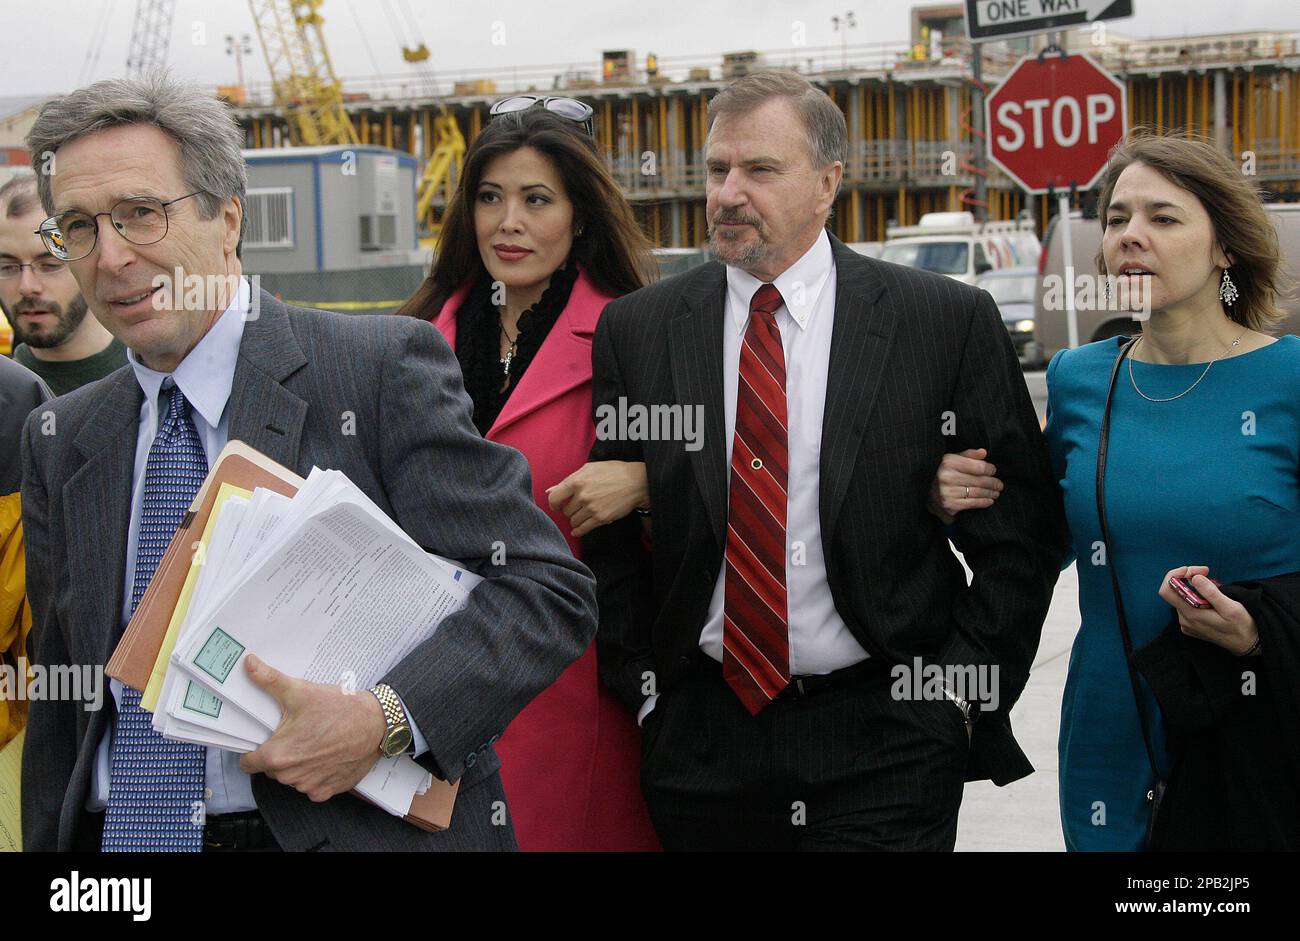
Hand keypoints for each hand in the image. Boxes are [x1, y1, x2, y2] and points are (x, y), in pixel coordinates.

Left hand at [238, 654, 387, 801]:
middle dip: (278, 754)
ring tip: (314, 742)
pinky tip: (326, 755)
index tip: (265, 740)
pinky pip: (312, 786)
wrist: (377, 723)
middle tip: (295, 734)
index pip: (247, 764)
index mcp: (277, 756)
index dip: (253, 751)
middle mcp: (291, 776)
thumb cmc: (338, 709)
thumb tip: (249, 663)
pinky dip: (316, 774)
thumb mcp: (301, 691)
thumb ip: (269, 680)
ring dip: (297, 765)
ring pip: (291, 778)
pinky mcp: (327, 790)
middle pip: (271, 769)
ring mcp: (310, 786)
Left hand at [547, 460, 648, 536]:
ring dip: (576, 519)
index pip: (554, 498)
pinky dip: (578, 531)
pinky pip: (583, 529)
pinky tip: (577, 530)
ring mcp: (592, 508)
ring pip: (573, 521)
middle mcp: (582, 495)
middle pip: (565, 511)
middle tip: (577, 507)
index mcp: (577, 481)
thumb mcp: (589, 469)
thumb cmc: (612, 472)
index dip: (554, 504)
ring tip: (583, 514)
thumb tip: (549, 491)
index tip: (557, 505)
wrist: (636, 482)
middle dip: (569, 510)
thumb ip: (568, 480)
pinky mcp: (601, 518)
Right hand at [927, 448, 1003, 522]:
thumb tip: (983, 452)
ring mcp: (948, 492)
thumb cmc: (944, 473)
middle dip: (993, 483)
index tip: (993, 471)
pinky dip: (984, 502)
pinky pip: (972, 503)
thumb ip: (968, 455)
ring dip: (990, 493)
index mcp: (948, 462)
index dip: (990, 469)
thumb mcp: (953, 460)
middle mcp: (947, 477)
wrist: (927, 493)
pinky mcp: (950, 505)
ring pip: (977, 492)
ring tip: (996, 492)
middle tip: (999, 485)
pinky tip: (989, 500)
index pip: (978, 466)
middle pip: (980, 480)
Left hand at [1156, 565, 1259, 654]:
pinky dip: (1196, 595)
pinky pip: (1187, 605)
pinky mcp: (1191, 625)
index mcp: (1190, 614)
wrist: (1247, 644)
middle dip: (1188, 577)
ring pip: (1182, 597)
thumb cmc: (1241, 626)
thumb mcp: (1231, 608)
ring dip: (1193, 586)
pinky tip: (1211, 596)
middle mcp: (1184, 619)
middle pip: (1175, 591)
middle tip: (1206, 572)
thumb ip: (1211, 593)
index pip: (1167, 591)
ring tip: (1213, 584)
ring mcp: (1186, 623)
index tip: (1193, 570)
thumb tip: (1194, 577)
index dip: (1175, 575)